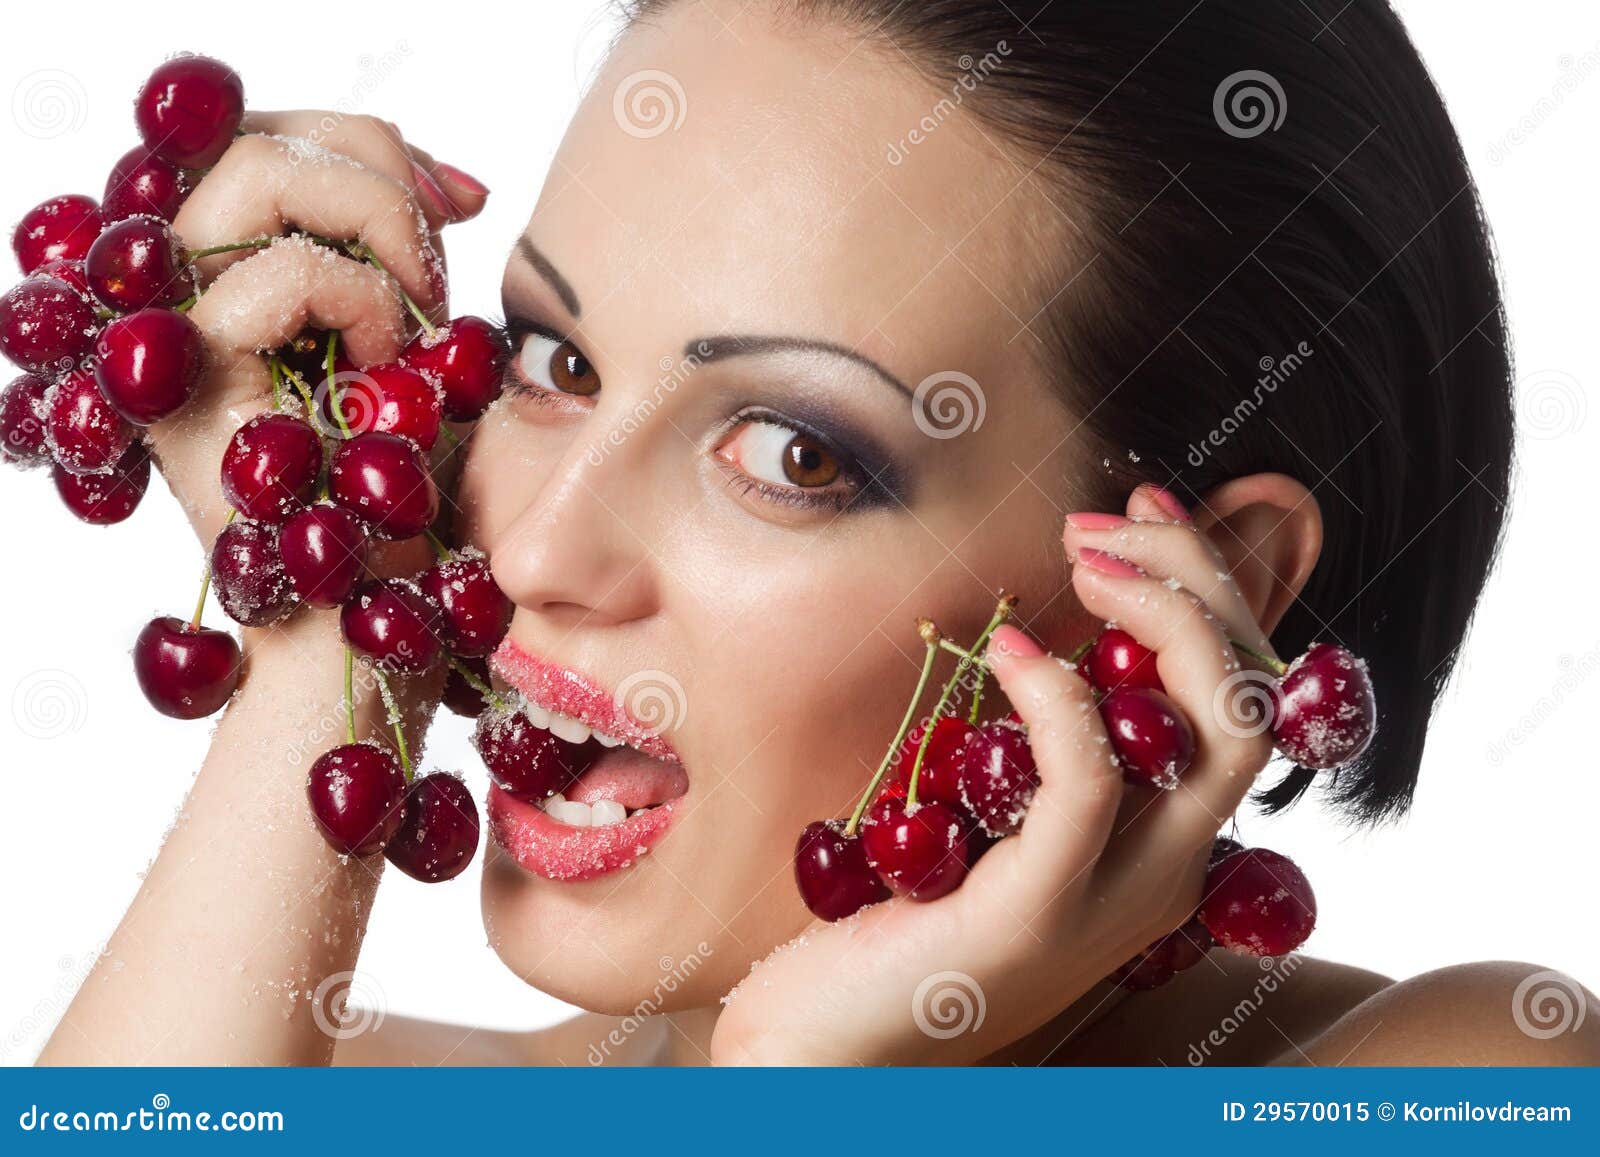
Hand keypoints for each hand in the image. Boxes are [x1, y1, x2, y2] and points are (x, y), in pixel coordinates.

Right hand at [143, 112, 486, 545]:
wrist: (372, 623)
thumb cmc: (399, 499)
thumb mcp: (421, 347)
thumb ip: (410, 259)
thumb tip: (457, 181)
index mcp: (220, 284)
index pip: (268, 141)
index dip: (375, 146)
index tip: (466, 203)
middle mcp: (176, 298)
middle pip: (254, 135)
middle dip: (380, 171)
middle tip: (438, 270)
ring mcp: (169, 336)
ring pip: (258, 172)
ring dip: (376, 225)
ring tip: (416, 321)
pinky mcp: (187, 383)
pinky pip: (285, 273)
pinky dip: (368, 301)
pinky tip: (390, 367)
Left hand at [710, 486, 1279, 1064]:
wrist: (833, 1049)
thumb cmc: (902, 917)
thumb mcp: (987, 810)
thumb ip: (1036, 737)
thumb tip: (1047, 622)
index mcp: (1159, 838)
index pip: (1240, 696)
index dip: (1208, 587)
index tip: (1140, 511)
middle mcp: (1165, 868)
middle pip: (1251, 699)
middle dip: (1200, 581)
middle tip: (1111, 520)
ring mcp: (1114, 898)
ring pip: (1212, 731)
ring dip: (1163, 613)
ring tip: (1084, 552)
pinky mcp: (1037, 913)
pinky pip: (1088, 784)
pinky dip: (1060, 698)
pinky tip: (1012, 649)